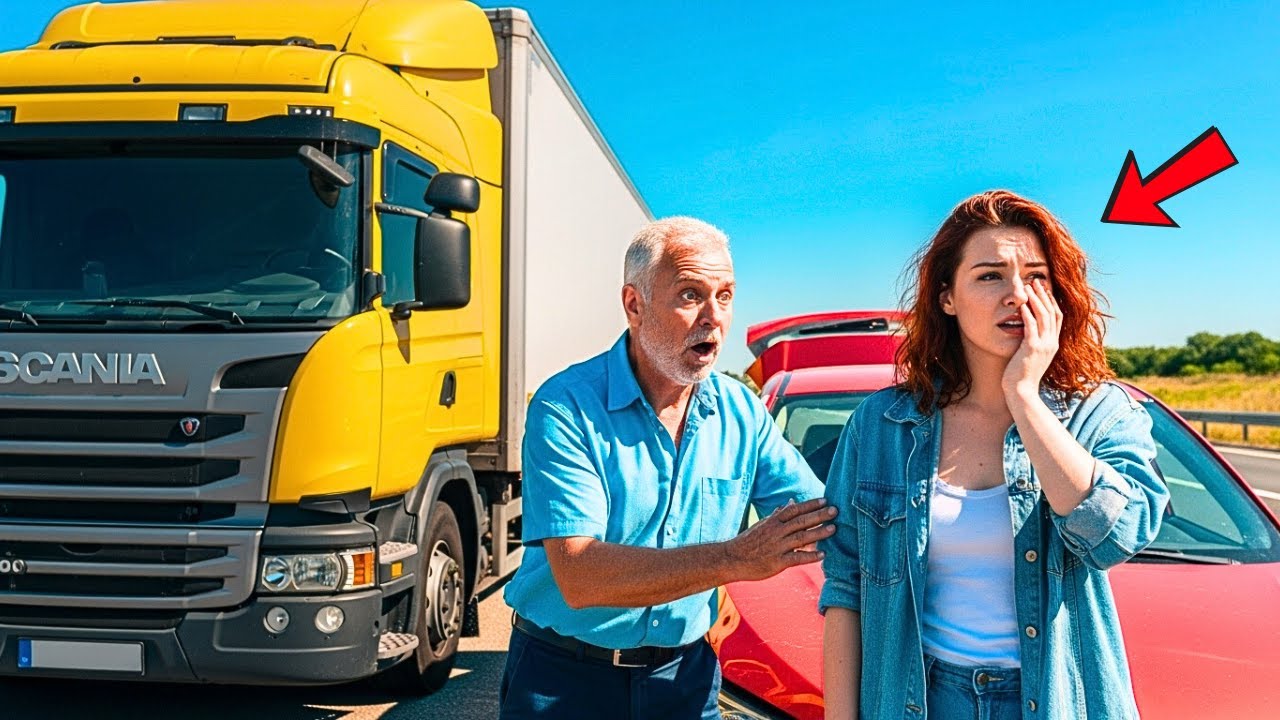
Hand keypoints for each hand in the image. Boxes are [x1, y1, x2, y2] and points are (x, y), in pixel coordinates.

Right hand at [724, 497, 836, 581]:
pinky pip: (796, 558)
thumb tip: (790, 502)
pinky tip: (822, 555)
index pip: (795, 509)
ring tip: (833, 529)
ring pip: (801, 537)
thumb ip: (777, 514)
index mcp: (773, 521)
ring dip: (818, 533)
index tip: (825, 500)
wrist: (732, 559)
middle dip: (819, 515)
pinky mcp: (777, 562)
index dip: (810, 504)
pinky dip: (809, 556)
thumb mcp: (762, 525)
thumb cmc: (748, 541)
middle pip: (801, 521)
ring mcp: (777, 547)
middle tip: (835, 511)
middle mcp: (776, 531)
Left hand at [1002, 278, 1061, 399]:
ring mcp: (1043, 346)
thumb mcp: (1032, 356)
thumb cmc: (1022, 375)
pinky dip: (1027, 314)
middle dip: (1045, 295)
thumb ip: (1032, 343)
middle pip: (1053, 313)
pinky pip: (1031, 326)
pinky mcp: (1032, 349)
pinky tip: (1021, 304)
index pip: (1057, 317)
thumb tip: (1026, 332)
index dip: (1051, 302)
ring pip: (1044, 316)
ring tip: (1028, 287)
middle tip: (1036, 282)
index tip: (1043, 290)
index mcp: (1053, 344)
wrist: (1021, 392)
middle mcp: (1052, 343)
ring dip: (1036, 300)